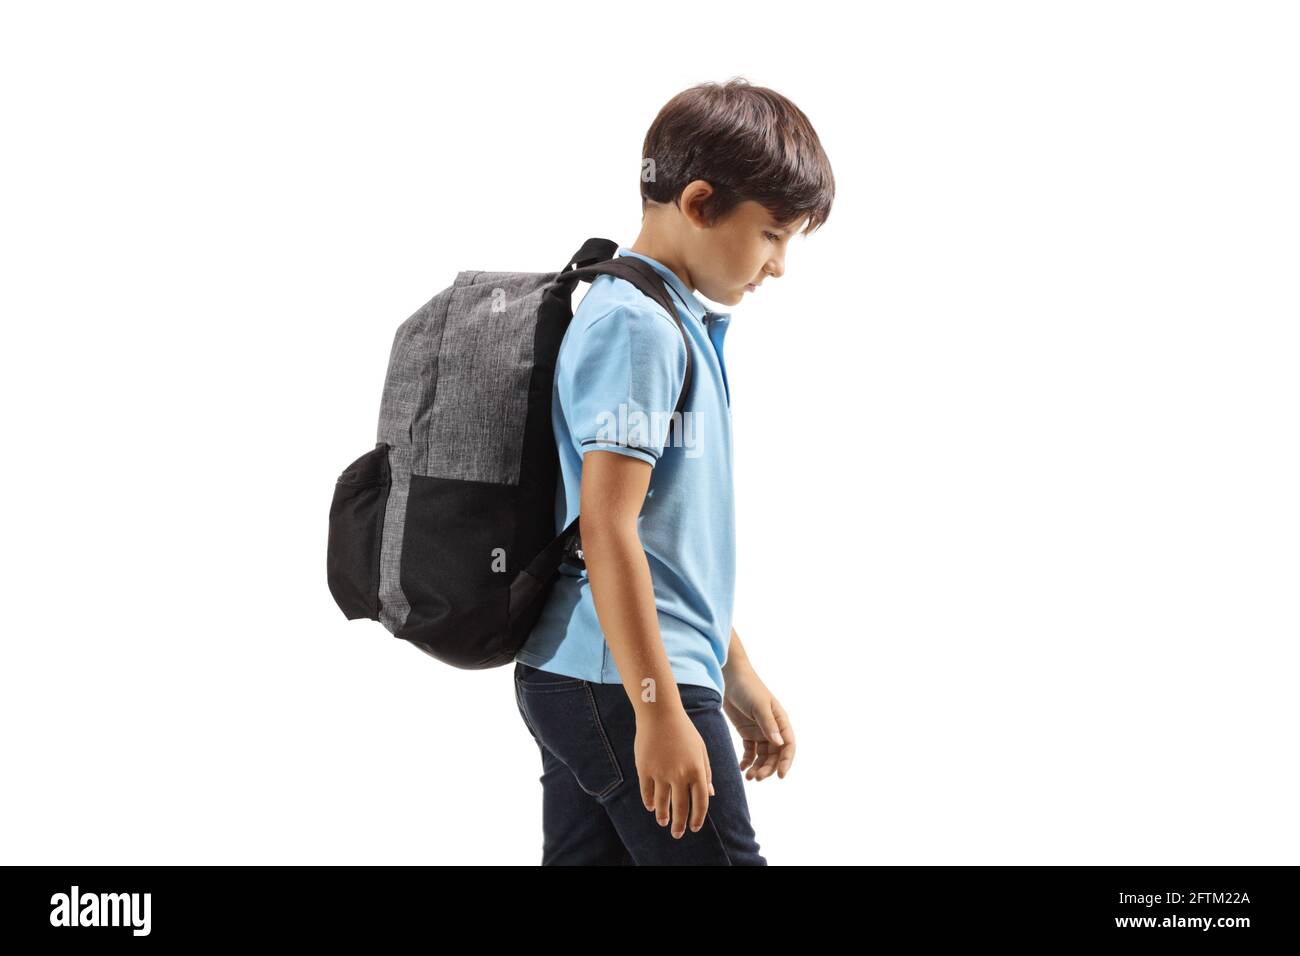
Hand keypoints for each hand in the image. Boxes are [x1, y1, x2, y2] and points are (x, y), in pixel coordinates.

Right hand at [634, 706, 715, 837]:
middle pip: (681, 808)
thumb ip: (706, 772)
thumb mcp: (701, 749)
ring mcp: (661, 773)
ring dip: (663, 816)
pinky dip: (649, 802)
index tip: (695, 827)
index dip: (698, 818)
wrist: (660, 714)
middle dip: (680, 824)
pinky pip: (647, 792)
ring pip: (662, 803)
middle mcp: (680, 774)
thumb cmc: (683, 730)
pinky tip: (651, 807)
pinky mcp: (645, 769)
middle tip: (678, 834)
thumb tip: (710, 794)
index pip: (700, 802)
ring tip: (663, 822)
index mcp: (697, 770)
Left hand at [722, 669, 794, 780]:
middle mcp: (772, 729)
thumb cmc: (748, 688)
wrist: (730, 677)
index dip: (786, 762)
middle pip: (774, 755)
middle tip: (757, 778)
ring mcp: (760, 731)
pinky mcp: (747, 732)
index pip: (788, 746)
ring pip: (762, 756)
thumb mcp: (758, 706)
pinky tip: (742, 768)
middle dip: (768, 768)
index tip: (780, 776)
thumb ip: (768, 724)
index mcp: (780, 722)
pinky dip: (747, 761)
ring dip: (758, 767)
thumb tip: (780, 744)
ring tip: (749, 777)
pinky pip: (750, 752)